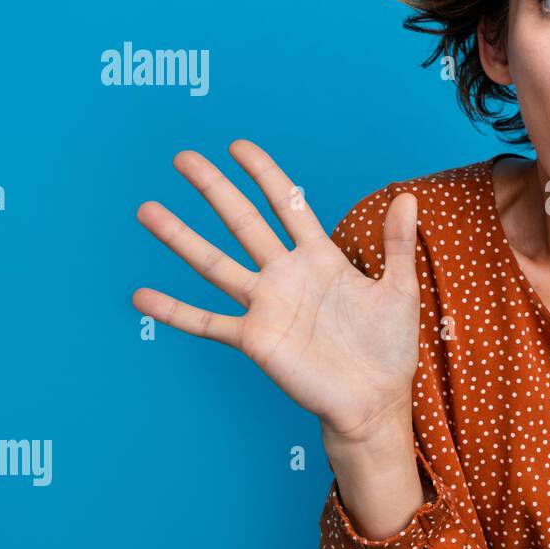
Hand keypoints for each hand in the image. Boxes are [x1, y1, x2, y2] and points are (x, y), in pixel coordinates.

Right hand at [132, 140, 420, 443]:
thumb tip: (409, 197)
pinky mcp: (256, 339)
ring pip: (215, 264)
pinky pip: (207, 322)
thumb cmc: (388, 349)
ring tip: (146, 209)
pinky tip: (141, 296)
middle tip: (182, 157)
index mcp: (320, 258)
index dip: (265, 174)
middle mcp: (286, 276)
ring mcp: (267, 306)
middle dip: (214, 189)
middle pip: (243, 222)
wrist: (375, 401)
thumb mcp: (400, 290)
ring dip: (180, 238)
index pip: (287, 205)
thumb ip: (399, 244)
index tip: (238, 146)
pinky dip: (174, 311)